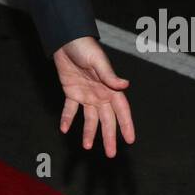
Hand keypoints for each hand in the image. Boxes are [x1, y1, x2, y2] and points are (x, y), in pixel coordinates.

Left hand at [54, 36, 134, 156]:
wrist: (66, 40)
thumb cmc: (86, 48)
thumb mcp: (98, 61)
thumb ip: (109, 76)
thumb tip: (125, 84)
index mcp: (110, 88)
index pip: (121, 110)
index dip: (126, 125)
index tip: (130, 140)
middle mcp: (100, 94)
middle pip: (107, 119)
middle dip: (109, 136)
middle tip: (111, 154)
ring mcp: (86, 94)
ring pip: (90, 119)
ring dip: (89, 132)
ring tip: (87, 146)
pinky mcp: (71, 92)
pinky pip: (70, 109)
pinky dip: (67, 119)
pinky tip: (64, 129)